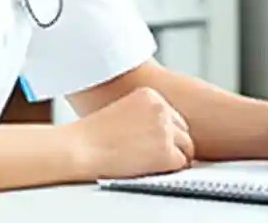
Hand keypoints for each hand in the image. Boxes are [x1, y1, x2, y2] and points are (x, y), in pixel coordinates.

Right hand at [66, 87, 194, 179]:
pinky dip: (170, 170)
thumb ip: (144, 118)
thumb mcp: (122, 112)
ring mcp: (166, 130)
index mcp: (151, 95)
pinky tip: (152, 171)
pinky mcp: (167, 152)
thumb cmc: (91, 136)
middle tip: (155, 158)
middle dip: (173, 145)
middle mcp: (162, 108)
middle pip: (183, 131)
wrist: (80, 148)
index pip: (172, 116)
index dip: (165, 134)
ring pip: (187, 148)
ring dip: (175, 158)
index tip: (152, 144)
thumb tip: (159, 135)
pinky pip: (182, 164)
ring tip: (152, 166)